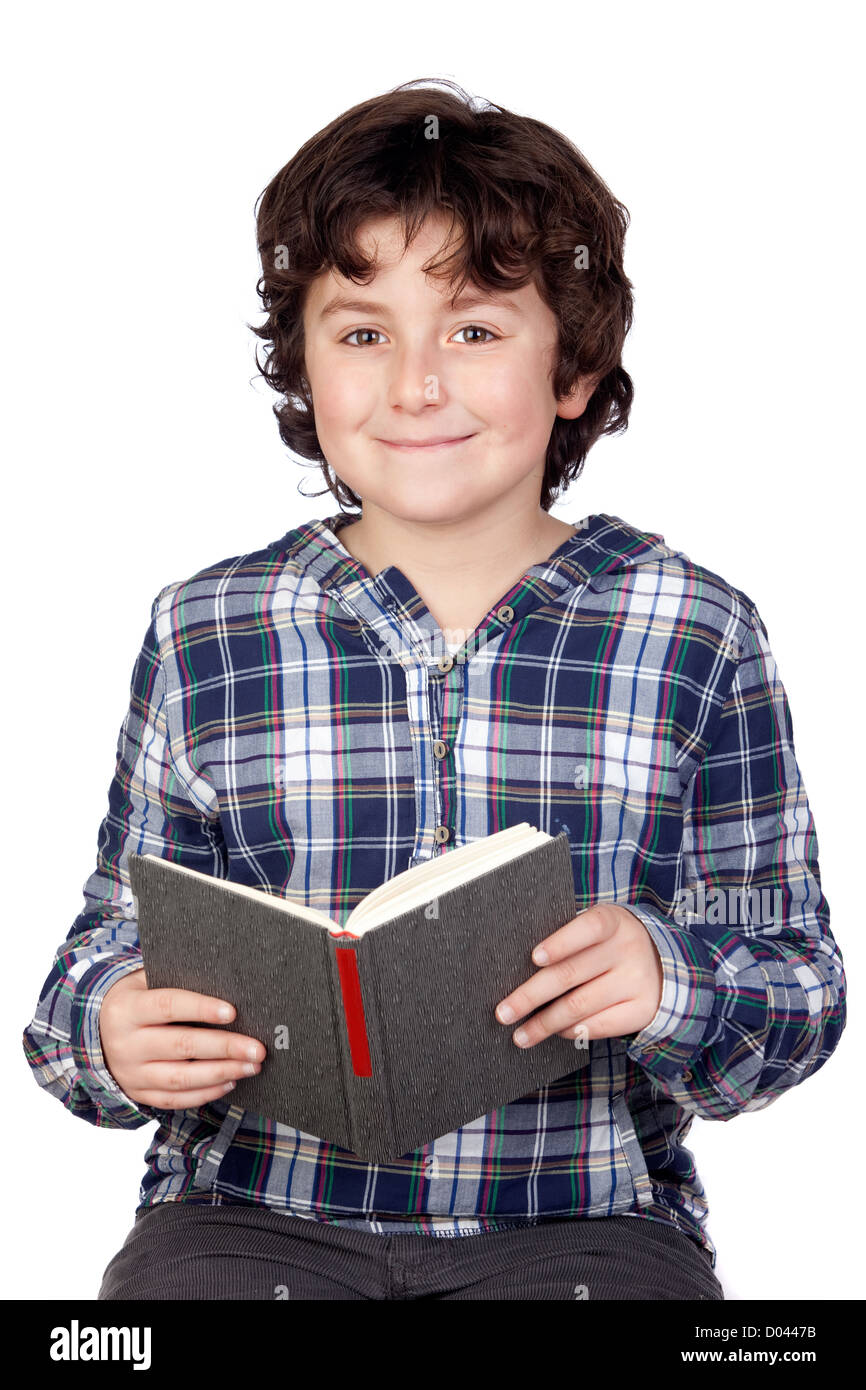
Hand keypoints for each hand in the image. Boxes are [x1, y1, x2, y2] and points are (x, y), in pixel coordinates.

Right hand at [98, 967, 266, 1108]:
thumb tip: (225, 984)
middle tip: (257, 1048)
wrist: (95, 1031)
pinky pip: (174, 1099)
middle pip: (180, 1046)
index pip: (167, 1006)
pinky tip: (230, 1081)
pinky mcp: (138, 1093)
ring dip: (220, 1073)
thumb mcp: (144, 982)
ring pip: (180, 1078)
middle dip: (224, 1047)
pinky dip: (205, 1093)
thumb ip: (176, 981)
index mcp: (127, 1009)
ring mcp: (130, 1073)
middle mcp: (125, 1043)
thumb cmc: (135, 999)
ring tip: (251, 1066)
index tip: (232, 1012)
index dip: (201, 1008)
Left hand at [495, 904, 663, 1047]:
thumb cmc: (610, 943)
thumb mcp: (599, 928)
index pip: (587, 928)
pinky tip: (556, 1032)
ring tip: (520, 1034)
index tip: (534, 958)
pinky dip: (571, 1031)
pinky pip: (598, 1026)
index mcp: (613, 922)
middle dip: (530, 996)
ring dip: (544, 1024)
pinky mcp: (642, 1010)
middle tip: (503, 1012)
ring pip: (579, 1006)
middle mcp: (627, 949)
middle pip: (570, 974)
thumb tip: (518, 967)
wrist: (663, 962)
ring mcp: (637, 981)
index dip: (560, 943)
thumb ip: (568, 938)